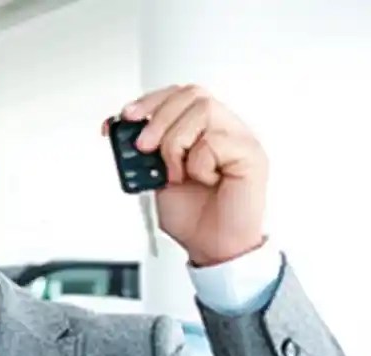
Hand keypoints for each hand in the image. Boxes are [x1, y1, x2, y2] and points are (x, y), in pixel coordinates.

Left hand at [106, 84, 268, 266]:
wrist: (212, 246)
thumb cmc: (192, 214)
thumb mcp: (155, 176)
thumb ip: (144, 151)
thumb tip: (118, 127)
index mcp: (201, 130)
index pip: (179, 94)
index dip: (151, 100)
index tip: (126, 116)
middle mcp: (223, 128)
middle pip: (191, 94)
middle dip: (158, 119)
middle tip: (145, 148)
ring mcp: (239, 138)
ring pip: (202, 110)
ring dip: (177, 144)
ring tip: (178, 173)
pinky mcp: (252, 153)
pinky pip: (216, 141)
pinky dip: (199, 164)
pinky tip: (207, 181)